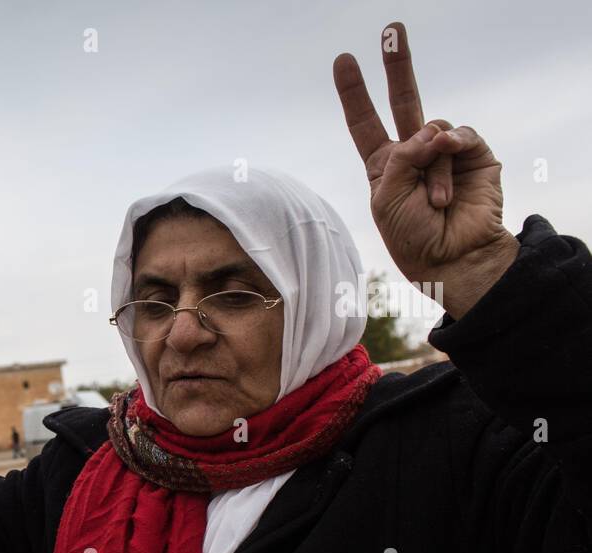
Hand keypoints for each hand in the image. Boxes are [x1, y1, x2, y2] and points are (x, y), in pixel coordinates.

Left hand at [333, 22, 517, 315]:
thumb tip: (431, 130)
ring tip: (435, 201)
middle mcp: (414, 153)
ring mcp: (444, 152)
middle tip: (392, 29)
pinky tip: (449, 173)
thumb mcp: (387, 198)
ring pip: (432, 129)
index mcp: (385, 165)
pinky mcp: (474, 154)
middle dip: (398, 64)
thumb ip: (400, 158)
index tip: (343, 60)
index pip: (365, 122)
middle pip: (403, 99)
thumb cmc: (412, 236)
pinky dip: (451, 151)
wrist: (452, 258)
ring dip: (431, 165)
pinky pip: (459, 135)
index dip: (355, 93)